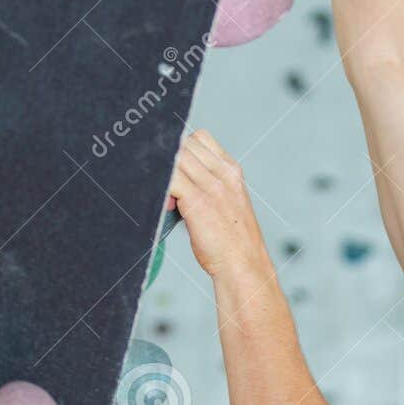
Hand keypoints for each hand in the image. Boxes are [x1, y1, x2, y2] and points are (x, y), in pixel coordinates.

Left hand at [166, 129, 268, 279]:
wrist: (244, 267)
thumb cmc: (232, 242)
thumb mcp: (228, 203)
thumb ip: (205, 184)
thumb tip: (172, 181)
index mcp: (232, 172)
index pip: (200, 138)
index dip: (182, 148)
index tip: (177, 169)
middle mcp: (223, 174)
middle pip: (183, 144)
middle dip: (169, 160)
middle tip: (168, 188)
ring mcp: (211, 187)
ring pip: (174, 158)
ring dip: (162, 172)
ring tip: (167, 199)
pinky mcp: (197, 201)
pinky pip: (168, 178)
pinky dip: (159, 186)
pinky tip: (164, 205)